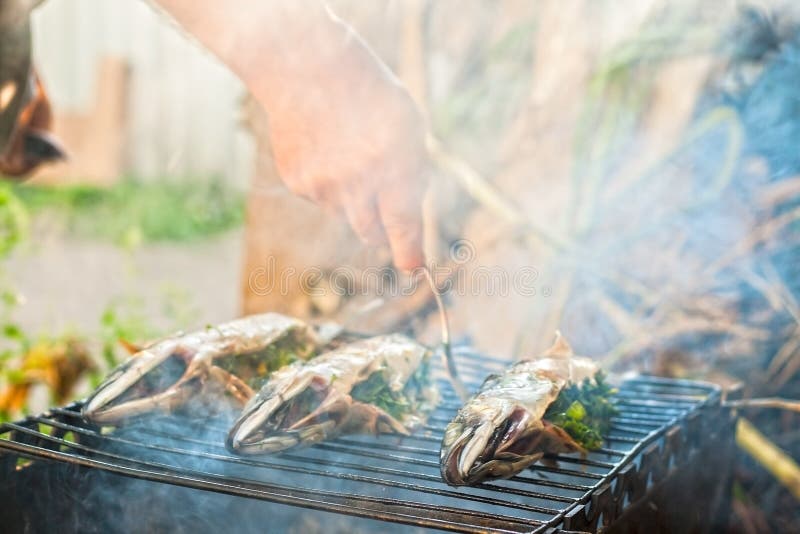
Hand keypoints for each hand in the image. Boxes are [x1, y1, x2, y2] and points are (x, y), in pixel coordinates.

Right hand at [264, 65, 427, 270]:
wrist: (308, 68)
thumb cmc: (369, 96)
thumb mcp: (408, 129)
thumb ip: (413, 177)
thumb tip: (408, 224)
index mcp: (392, 165)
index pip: (402, 225)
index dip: (410, 253)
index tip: (414, 268)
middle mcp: (356, 182)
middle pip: (372, 231)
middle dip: (380, 226)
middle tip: (380, 201)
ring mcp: (323, 185)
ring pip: (345, 216)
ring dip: (353, 199)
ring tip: (347, 154)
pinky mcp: (299, 183)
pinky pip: (321, 200)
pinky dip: (327, 185)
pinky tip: (325, 151)